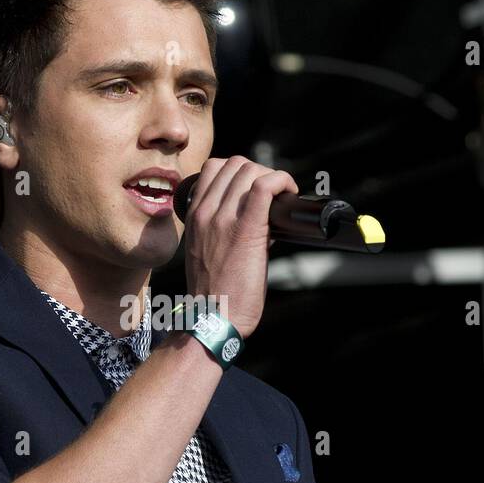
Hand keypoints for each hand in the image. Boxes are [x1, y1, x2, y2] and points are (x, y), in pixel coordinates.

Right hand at [183, 155, 297, 337]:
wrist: (212, 319)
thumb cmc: (214, 294)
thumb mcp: (203, 252)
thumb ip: (218, 230)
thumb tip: (254, 219)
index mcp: (194, 216)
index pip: (213, 168)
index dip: (239, 172)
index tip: (254, 190)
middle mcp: (205, 213)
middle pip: (234, 164)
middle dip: (258, 172)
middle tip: (272, 195)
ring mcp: (223, 219)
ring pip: (249, 169)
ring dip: (271, 176)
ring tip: (281, 197)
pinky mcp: (247, 230)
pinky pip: (264, 186)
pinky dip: (281, 181)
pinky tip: (289, 193)